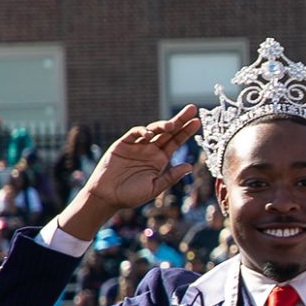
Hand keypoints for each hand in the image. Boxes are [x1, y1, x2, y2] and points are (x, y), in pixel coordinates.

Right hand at [61, 108, 200, 233]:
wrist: (107, 197)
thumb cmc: (131, 195)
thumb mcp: (155, 188)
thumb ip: (171, 177)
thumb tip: (189, 166)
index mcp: (160, 160)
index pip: (176, 142)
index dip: (186, 131)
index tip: (197, 122)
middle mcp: (150, 150)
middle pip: (168, 131)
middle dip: (180, 120)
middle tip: (192, 109)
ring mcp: (137, 146)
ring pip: (152, 130)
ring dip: (162, 125)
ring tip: (171, 125)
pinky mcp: (123, 144)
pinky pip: (133, 134)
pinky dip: (141, 131)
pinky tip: (149, 134)